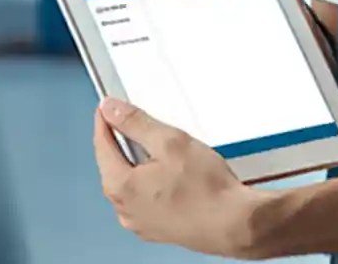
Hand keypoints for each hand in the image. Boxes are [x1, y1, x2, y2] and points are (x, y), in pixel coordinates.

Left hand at [94, 99, 270, 258]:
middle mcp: (124, 209)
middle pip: (114, 165)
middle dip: (124, 142)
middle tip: (139, 124)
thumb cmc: (207, 190)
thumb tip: (111, 109)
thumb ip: (135, 123)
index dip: (105, 120)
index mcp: (120, 186)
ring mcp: (141, 223)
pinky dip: (151, 183)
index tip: (107, 107)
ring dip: (139, 163)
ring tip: (165, 152)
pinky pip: (145, 198)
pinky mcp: (158, 229)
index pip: (101, 144)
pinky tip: (173, 176)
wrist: (236, 224)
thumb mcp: (169, 141)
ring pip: (130, 183)